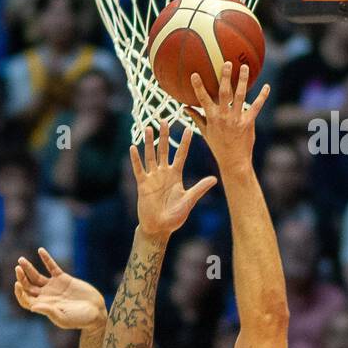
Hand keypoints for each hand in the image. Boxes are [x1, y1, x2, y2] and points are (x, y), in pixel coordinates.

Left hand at [14, 247, 105, 329]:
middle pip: (28, 286)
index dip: (19, 293)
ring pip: (36, 276)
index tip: (17, 284)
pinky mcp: (63, 278)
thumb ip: (49, 311)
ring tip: (21, 259)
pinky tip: (40, 250)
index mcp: (43, 306)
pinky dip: (46, 259)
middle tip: (17, 268)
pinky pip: (52, 267)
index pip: (25, 299)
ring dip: (28, 268)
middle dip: (21, 277)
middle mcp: (45, 296)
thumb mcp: (63, 318)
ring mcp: (53, 286)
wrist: (96, 311)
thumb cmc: (80, 319)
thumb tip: (33, 307)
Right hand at [130, 119, 216, 239]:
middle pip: (164, 150)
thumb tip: (214, 179)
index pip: (181, 154)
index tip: (189, 128)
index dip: (184, 142)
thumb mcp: (189, 201)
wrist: (159, 227)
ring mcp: (152, 178)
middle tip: (165, 119)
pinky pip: (139, 169)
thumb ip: (199, 189)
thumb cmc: (175, 216)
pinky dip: (136, 159)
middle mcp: (164, 173)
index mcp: (176, 175)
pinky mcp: (143, 185)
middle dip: (164, 135)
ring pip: (150, 156)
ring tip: (149, 128)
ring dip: (149, 142)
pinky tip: (133, 148)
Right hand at [188, 62, 269, 173]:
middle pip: (224, 93)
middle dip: (225, 77)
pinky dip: (262, 96)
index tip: (194, 74)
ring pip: (241, 96)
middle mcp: (224, 117)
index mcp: (212, 118)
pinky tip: (266, 86)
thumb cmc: (217, 146)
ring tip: (245, 67)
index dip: (198, 87)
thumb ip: (196, 117)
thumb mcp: (204, 132)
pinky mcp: (249, 122)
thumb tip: (185, 107)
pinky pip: (257, 107)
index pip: (203, 100)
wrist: (233, 161)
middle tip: (227, 63)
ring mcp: (237, 119)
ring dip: (243, 81)